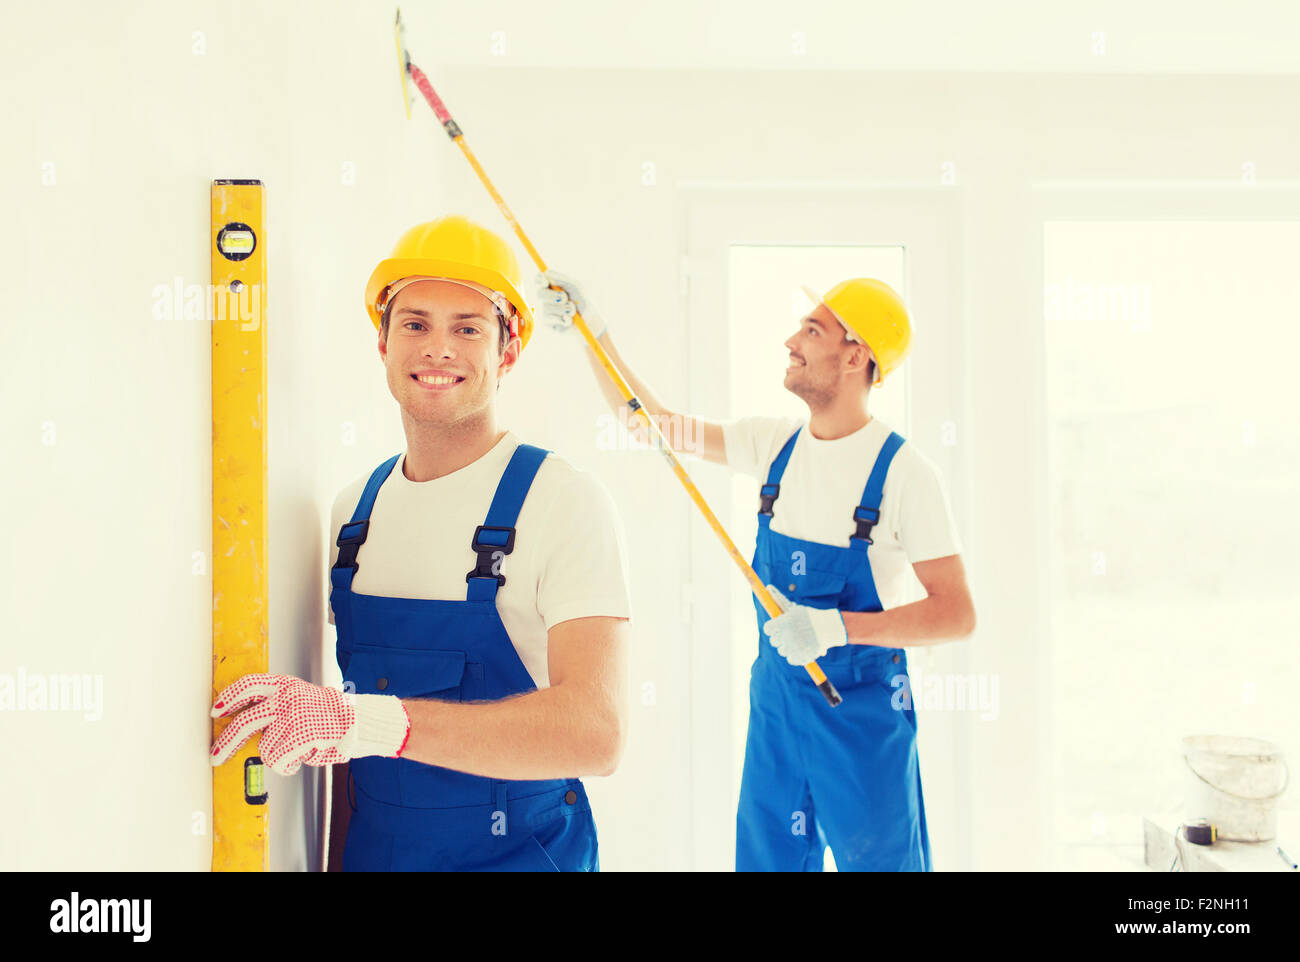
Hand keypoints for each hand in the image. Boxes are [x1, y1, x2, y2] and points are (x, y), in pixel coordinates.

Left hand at [210, 673, 409, 775]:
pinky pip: (279, 760)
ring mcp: (293, 715)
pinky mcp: (301, 734)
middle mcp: (286, 696)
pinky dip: (287, 765)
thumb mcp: (298, 699)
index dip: (229, 698)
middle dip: (226, 742)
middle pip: (245, 721)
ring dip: (277, 756)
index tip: (216, 711)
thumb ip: (273, 706)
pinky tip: (300, 757)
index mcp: (284, 685)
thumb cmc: (327, 715)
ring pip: (265, 748)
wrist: (358, 722)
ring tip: (295, 750)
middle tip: (216, 755)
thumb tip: (242, 725)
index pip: (249, 686)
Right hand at [532, 270, 607, 338]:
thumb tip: (547, 273)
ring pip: (546, 307)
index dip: (539, 279)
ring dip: (563, 309)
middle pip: (539, 293)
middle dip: (552, 295)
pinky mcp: (547, 324)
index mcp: (550, 287)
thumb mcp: (576, 287)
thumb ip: (562, 279)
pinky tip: (569, 320)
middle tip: (564, 298)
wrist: (590, 321)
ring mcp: (545, 312)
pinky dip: (563, 319)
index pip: (538, 280)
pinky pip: (550, 320)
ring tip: (573, 311)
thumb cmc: (583, 301)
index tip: (545, 281)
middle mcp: (545, 299)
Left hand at [761, 586, 848, 666]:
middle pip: (774, 641)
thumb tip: (769, 597)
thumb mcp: (796, 610)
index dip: (771, 629)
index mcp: (784, 623)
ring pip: (782, 651)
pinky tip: (799, 650)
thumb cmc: (812, 617)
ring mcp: (793, 647)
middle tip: (787, 635)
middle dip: (779, 638)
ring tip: (795, 642)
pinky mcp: (800, 657)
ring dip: (787, 647)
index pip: (768, 629)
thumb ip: (782, 611)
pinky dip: (794, 656)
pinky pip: (790, 659)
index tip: (775, 629)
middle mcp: (786, 636)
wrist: (830, 627)